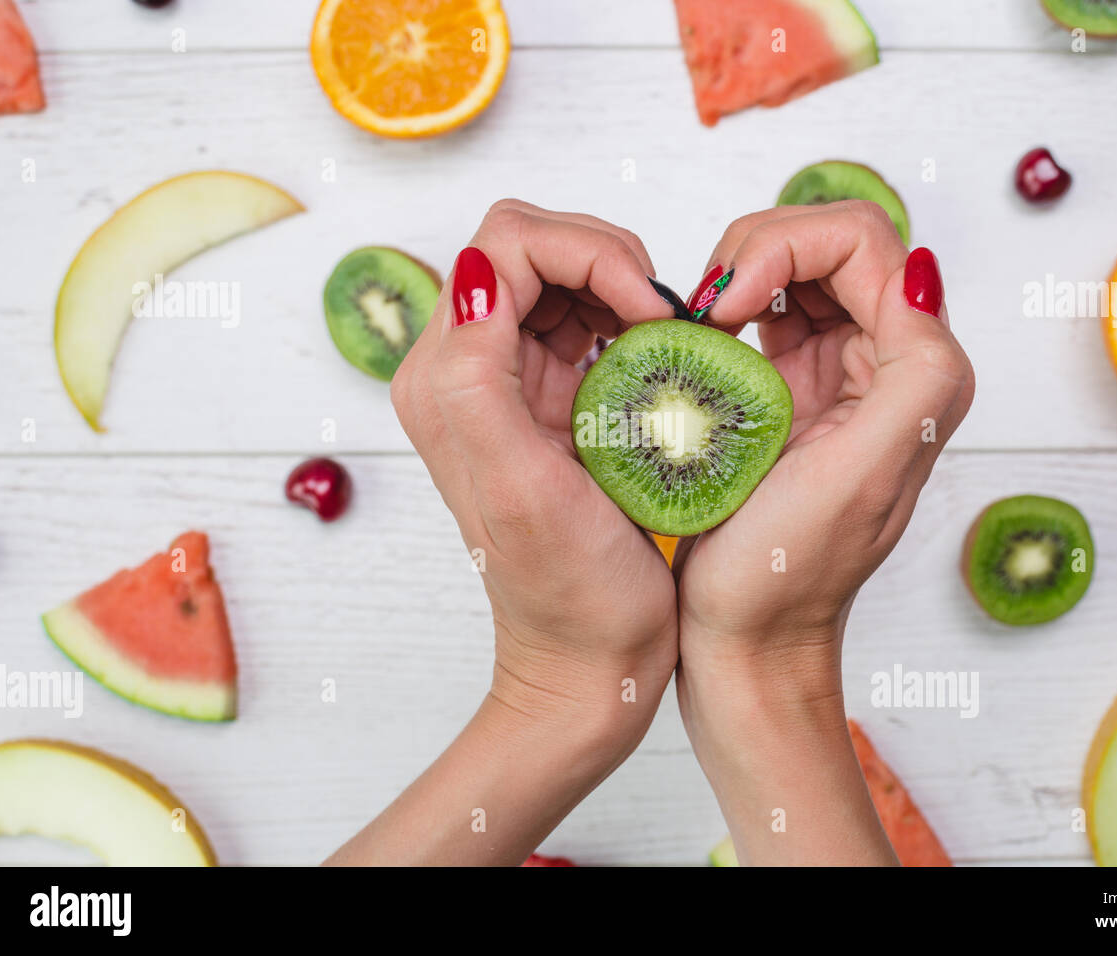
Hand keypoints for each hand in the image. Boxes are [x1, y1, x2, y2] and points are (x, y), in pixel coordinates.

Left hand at [330, 201, 677, 864]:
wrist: (591, 658)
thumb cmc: (569, 593)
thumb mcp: (521, 488)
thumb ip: (477, 376)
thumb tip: (473, 269)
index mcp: (446, 377)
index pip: (507, 243)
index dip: (587, 253)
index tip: (650, 309)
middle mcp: (465, 369)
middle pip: (535, 247)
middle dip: (608, 261)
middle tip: (666, 320)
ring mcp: (509, 380)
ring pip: (566, 275)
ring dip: (624, 289)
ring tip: (670, 342)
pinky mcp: (549, 398)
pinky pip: (589, 319)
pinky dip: (632, 320)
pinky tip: (661, 360)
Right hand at [674, 202, 974, 864]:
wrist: (746, 644)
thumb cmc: (784, 578)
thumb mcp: (859, 477)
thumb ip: (915, 370)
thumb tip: (922, 267)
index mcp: (918, 372)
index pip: (862, 241)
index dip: (785, 247)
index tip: (726, 307)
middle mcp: (888, 364)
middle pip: (830, 241)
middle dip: (760, 251)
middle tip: (706, 310)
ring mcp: (839, 375)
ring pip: (797, 267)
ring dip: (741, 275)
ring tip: (697, 327)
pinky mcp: (794, 392)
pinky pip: (768, 312)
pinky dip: (726, 308)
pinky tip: (698, 345)